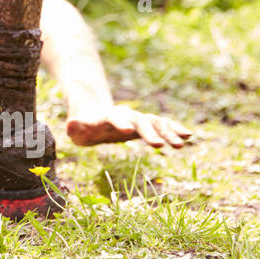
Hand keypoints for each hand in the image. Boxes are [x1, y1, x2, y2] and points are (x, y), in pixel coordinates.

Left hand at [66, 104, 192, 148]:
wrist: (94, 112)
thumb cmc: (82, 125)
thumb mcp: (76, 128)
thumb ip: (74, 126)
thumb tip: (71, 125)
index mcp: (106, 117)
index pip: (113, 118)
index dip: (119, 123)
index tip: (127, 131)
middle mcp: (125, 116)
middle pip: (138, 121)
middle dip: (148, 132)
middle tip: (158, 146)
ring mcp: (137, 119)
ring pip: (154, 122)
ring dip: (167, 132)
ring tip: (181, 144)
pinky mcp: (146, 126)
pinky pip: (162, 126)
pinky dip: (173, 130)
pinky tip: (188, 136)